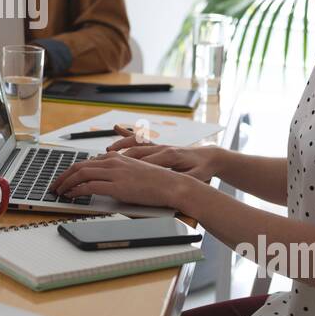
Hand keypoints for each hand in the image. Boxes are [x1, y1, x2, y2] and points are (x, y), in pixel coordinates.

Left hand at [49, 151, 196, 207]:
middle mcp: (113, 162)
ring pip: (80, 174)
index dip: (71, 171)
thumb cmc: (156, 182)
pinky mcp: (116, 186)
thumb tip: (103, 182)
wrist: (172, 185)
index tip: (64, 179)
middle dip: (63, 176)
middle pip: (79, 166)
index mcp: (116, 158)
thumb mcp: (133, 173)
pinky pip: (89, 186)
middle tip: (55, 185)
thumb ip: (117, 174)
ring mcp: (114, 173)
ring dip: (66, 183)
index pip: (87, 162)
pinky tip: (70, 195)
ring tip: (58, 191)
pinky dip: (76, 190)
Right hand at [107, 133, 221, 182]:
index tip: (118, 173)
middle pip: (136, 152)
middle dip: (119, 158)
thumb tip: (174, 187)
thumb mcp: (197, 177)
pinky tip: (116, 128)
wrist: (209, 157)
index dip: (131, 168)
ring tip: (106, 151)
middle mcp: (162, 148)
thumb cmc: (202, 168)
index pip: (146, 163)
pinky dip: (127, 135)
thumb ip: (184, 181)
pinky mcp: (158, 146)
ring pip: (135, 145)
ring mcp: (159, 146)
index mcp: (170, 156)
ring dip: (120, 146)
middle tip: (105, 164)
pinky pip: (139, 139)